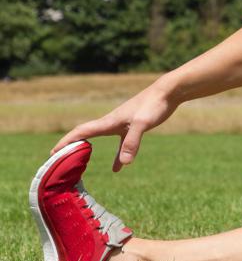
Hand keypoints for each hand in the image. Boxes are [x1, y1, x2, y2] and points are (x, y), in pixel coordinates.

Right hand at [51, 82, 178, 170]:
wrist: (169, 92)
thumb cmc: (154, 105)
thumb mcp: (142, 124)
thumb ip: (132, 142)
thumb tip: (124, 164)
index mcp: (109, 121)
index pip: (82, 131)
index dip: (66, 141)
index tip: (53, 152)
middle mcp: (112, 122)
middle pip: (86, 134)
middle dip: (71, 144)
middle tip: (57, 157)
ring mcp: (123, 124)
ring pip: (101, 139)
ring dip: (90, 150)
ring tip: (80, 163)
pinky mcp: (134, 126)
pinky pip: (121, 144)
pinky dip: (118, 156)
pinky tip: (119, 168)